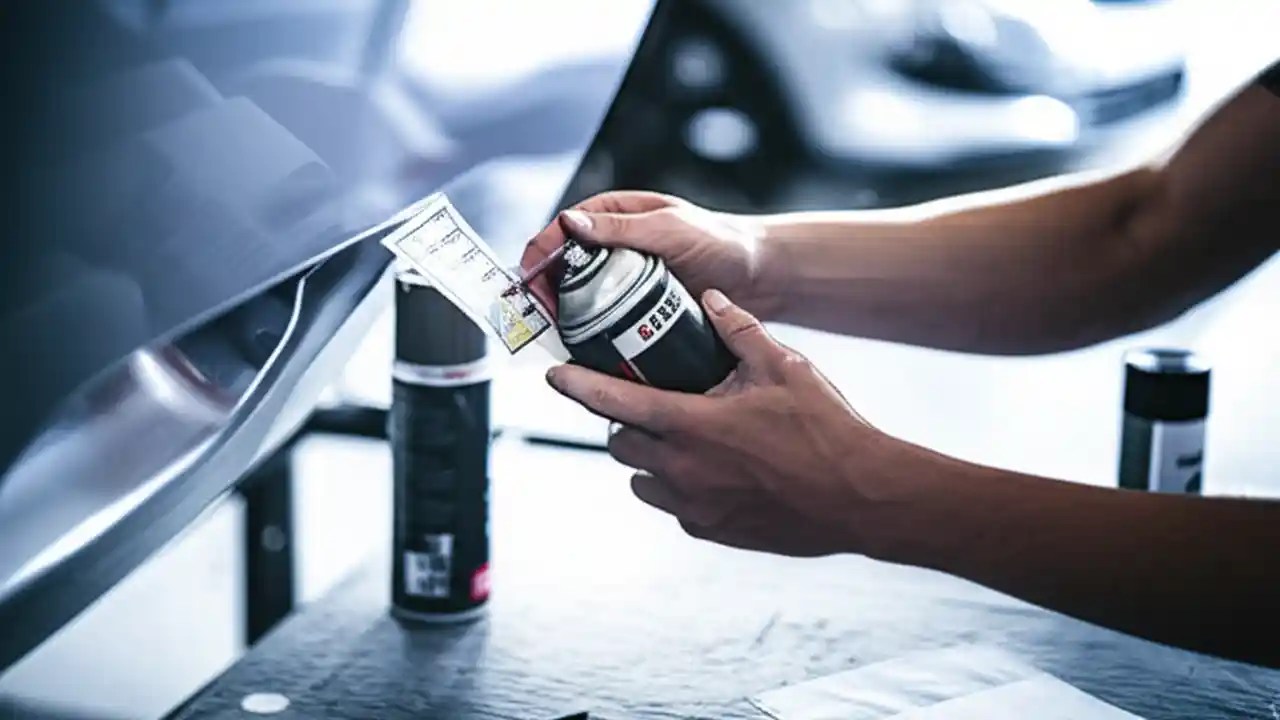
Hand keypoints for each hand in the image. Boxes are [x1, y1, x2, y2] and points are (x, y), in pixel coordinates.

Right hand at [520, 191, 779, 319]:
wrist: (760, 277)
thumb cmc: (721, 241)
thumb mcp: (668, 228)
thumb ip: (621, 226)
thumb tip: (572, 222)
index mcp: (616, 215)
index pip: (563, 229)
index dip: (540, 251)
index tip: (529, 276)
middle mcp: (614, 246)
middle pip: (563, 265)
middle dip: (545, 288)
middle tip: (540, 311)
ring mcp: (624, 278)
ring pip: (579, 294)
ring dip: (563, 312)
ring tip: (556, 332)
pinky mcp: (636, 308)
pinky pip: (603, 319)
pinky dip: (588, 331)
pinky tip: (583, 345)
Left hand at [545, 289, 919, 557]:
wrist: (860, 497)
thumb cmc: (825, 429)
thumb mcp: (784, 366)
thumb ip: (739, 330)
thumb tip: (711, 299)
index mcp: (693, 424)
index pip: (614, 401)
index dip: (577, 386)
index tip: (554, 375)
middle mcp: (683, 469)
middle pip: (619, 444)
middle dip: (623, 422)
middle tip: (650, 403)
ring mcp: (694, 506)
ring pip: (641, 480)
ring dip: (648, 458)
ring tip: (682, 438)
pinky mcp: (709, 531)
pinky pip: (673, 506)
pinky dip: (678, 487)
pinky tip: (713, 470)